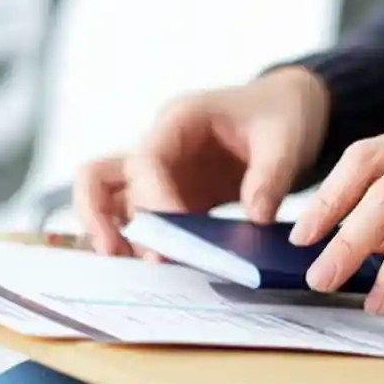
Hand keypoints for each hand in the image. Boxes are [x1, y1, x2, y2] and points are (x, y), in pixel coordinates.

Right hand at [74, 68, 329, 255]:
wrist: (286, 114)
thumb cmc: (281, 116)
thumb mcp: (286, 140)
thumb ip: (271, 177)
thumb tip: (256, 217)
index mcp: (180, 120)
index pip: (145, 160)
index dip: (154, 198)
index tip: (177, 229)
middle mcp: (158, 147)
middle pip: (97, 177)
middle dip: (97, 215)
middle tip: (113, 252)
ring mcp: (161, 176)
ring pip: (109, 204)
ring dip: (112, 235)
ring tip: (130, 269)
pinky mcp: (172, 201)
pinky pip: (142, 224)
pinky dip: (141, 245)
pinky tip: (158, 269)